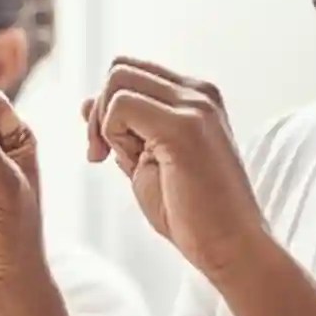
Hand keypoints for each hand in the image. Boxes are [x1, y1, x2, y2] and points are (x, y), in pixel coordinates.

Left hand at [83, 57, 268, 277]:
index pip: (129, 72)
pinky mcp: (184, 126)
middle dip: (99, 112)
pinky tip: (131, 164)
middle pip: (118, 69)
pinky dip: (112, 135)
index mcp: (194, 97)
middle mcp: (198, 93)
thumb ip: (120, 129)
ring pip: (116, 81)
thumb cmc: (190, 212)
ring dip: (105, 124)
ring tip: (123, 161)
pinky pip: (120, 106)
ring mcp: (195, 106)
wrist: (229, 246)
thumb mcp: (143, 161)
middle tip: (103, 155)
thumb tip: (87, 101)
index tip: (109, 150)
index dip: (106, 108)